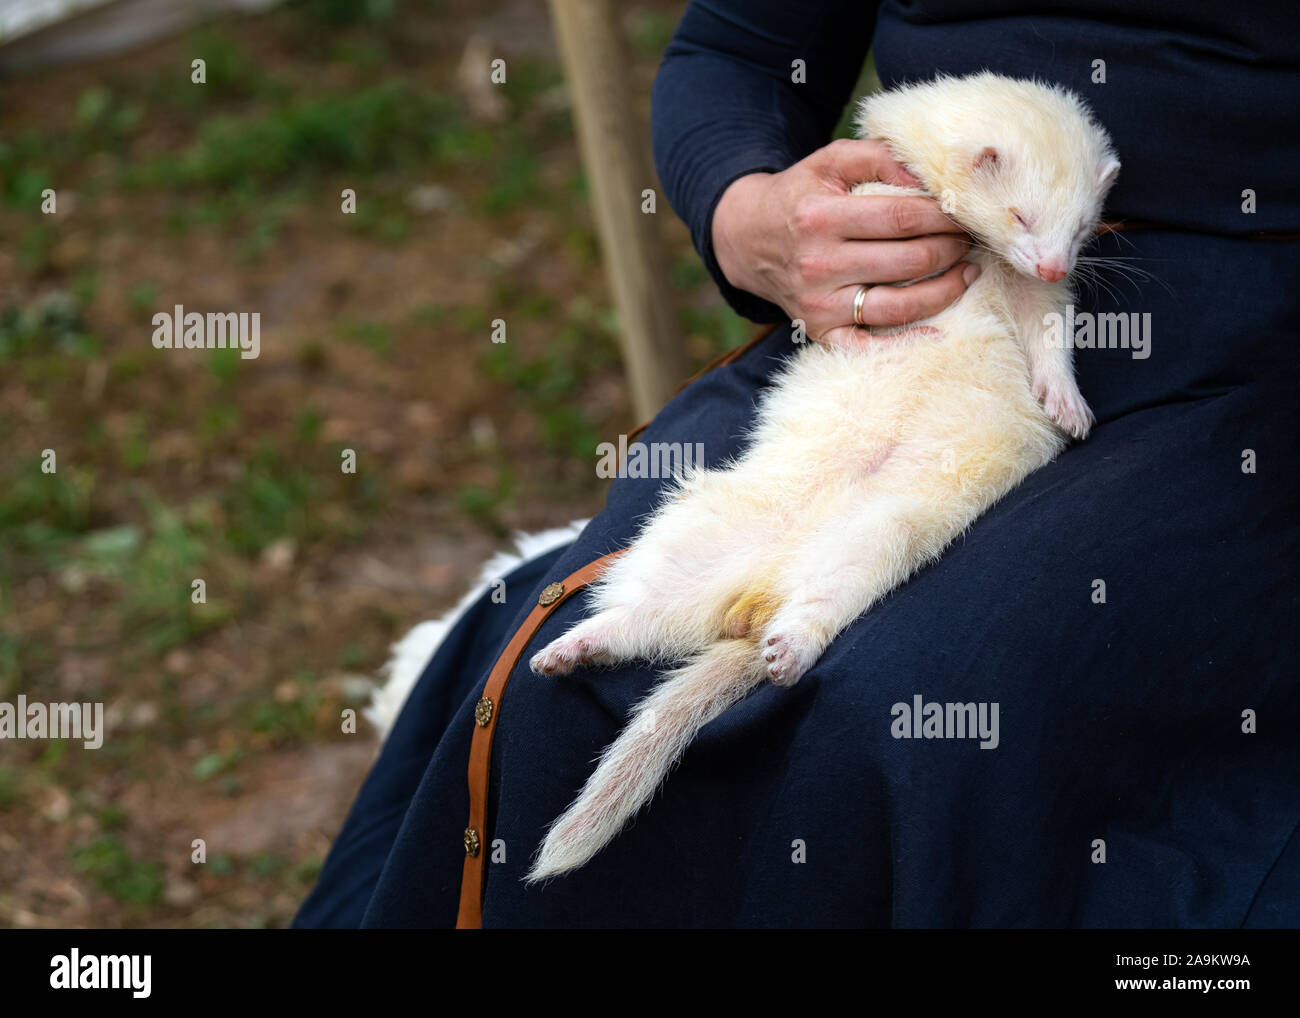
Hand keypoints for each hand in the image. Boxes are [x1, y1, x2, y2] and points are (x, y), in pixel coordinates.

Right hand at [711, 138, 977, 346]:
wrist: (749, 238)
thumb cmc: (802, 194)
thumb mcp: (832, 161)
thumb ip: (882, 156)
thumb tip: (933, 177)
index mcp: (820, 217)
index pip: (902, 218)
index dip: (945, 216)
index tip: (966, 212)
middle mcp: (818, 264)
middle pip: (908, 262)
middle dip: (951, 249)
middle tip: (969, 239)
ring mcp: (818, 304)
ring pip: (899, 306)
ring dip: (945, 290)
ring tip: (967, 272)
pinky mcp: (819, 330)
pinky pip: (869, 348)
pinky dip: (905, 345)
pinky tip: (938, 332)